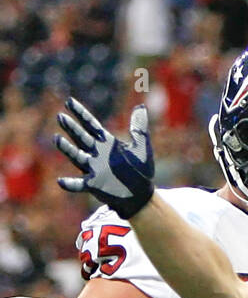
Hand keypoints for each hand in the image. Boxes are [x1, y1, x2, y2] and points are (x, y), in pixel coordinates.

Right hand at [56, 97, 153, 218]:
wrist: (140, 196)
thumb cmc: (140, 171)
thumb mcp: (141, 148)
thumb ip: (139, 128)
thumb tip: (141, 106)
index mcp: (106, 143)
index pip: (90, 125)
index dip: (80, 113)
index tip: (69, 101)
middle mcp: (97, 154)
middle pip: (81, 138)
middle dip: (71, 128)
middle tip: (61, 116)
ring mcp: (94, 169)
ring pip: (77, 157)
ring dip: (67, 149)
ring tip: (57, 139)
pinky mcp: (94, 185)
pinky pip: (80, 185)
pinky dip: (71, 184)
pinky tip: (61, 181)